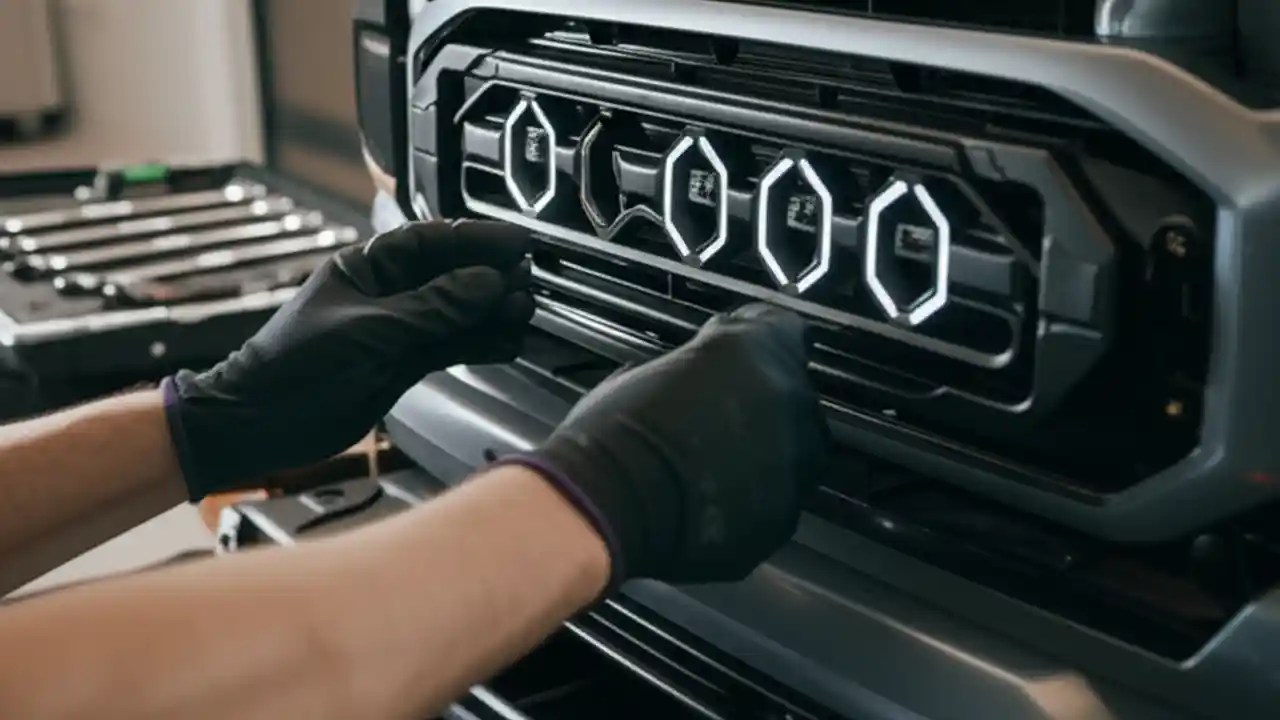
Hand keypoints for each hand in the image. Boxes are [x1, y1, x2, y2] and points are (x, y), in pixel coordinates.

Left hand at [165, 220, 533, 498]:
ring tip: (525, 313)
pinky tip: (507, 344)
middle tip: (529, 279)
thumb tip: (486, 283)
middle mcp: (385, 294)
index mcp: (366, 267)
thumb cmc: (292, 366)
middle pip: (450, 275)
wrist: (258, 423)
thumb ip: (432, 307)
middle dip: (491, 276)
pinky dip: (480, 346)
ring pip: (456, 314)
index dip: (475, 239)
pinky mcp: (402, 364)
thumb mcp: (369, 331)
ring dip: (491, 314)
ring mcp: (396, 330)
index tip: (516, 242)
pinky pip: (450, 347)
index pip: (430, 241)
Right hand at [504, 304, 826, 586]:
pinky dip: (752, 505)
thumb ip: (692, 370)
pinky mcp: (785, 519)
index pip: (785, 332)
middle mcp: (790, 401)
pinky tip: (711, 509)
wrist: (607, 508)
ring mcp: (796, 464)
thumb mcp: (649, 373)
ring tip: (713, 474)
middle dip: (762, 409)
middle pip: (793, 398)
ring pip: (793, 455)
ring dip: (764, 459)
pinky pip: (776, 504)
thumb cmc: (616, 429)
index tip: (737, 366)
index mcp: (757, 350)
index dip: (761, 349)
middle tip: (715, 426)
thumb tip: (690, 379)